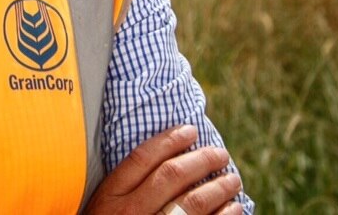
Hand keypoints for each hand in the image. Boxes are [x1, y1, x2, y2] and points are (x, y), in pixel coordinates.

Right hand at [83, 125, 244, 214]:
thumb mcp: (102, 205)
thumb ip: (125, 187)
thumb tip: (167, 160)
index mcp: (110, 196)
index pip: (142, 158)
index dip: (169, 140)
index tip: (190, 130)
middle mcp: (130, 212)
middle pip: (171, 176)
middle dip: (201, 160)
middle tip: (220, 154)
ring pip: (192, 203)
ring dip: (218, 188)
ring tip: (233, 179)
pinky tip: (235, 208)